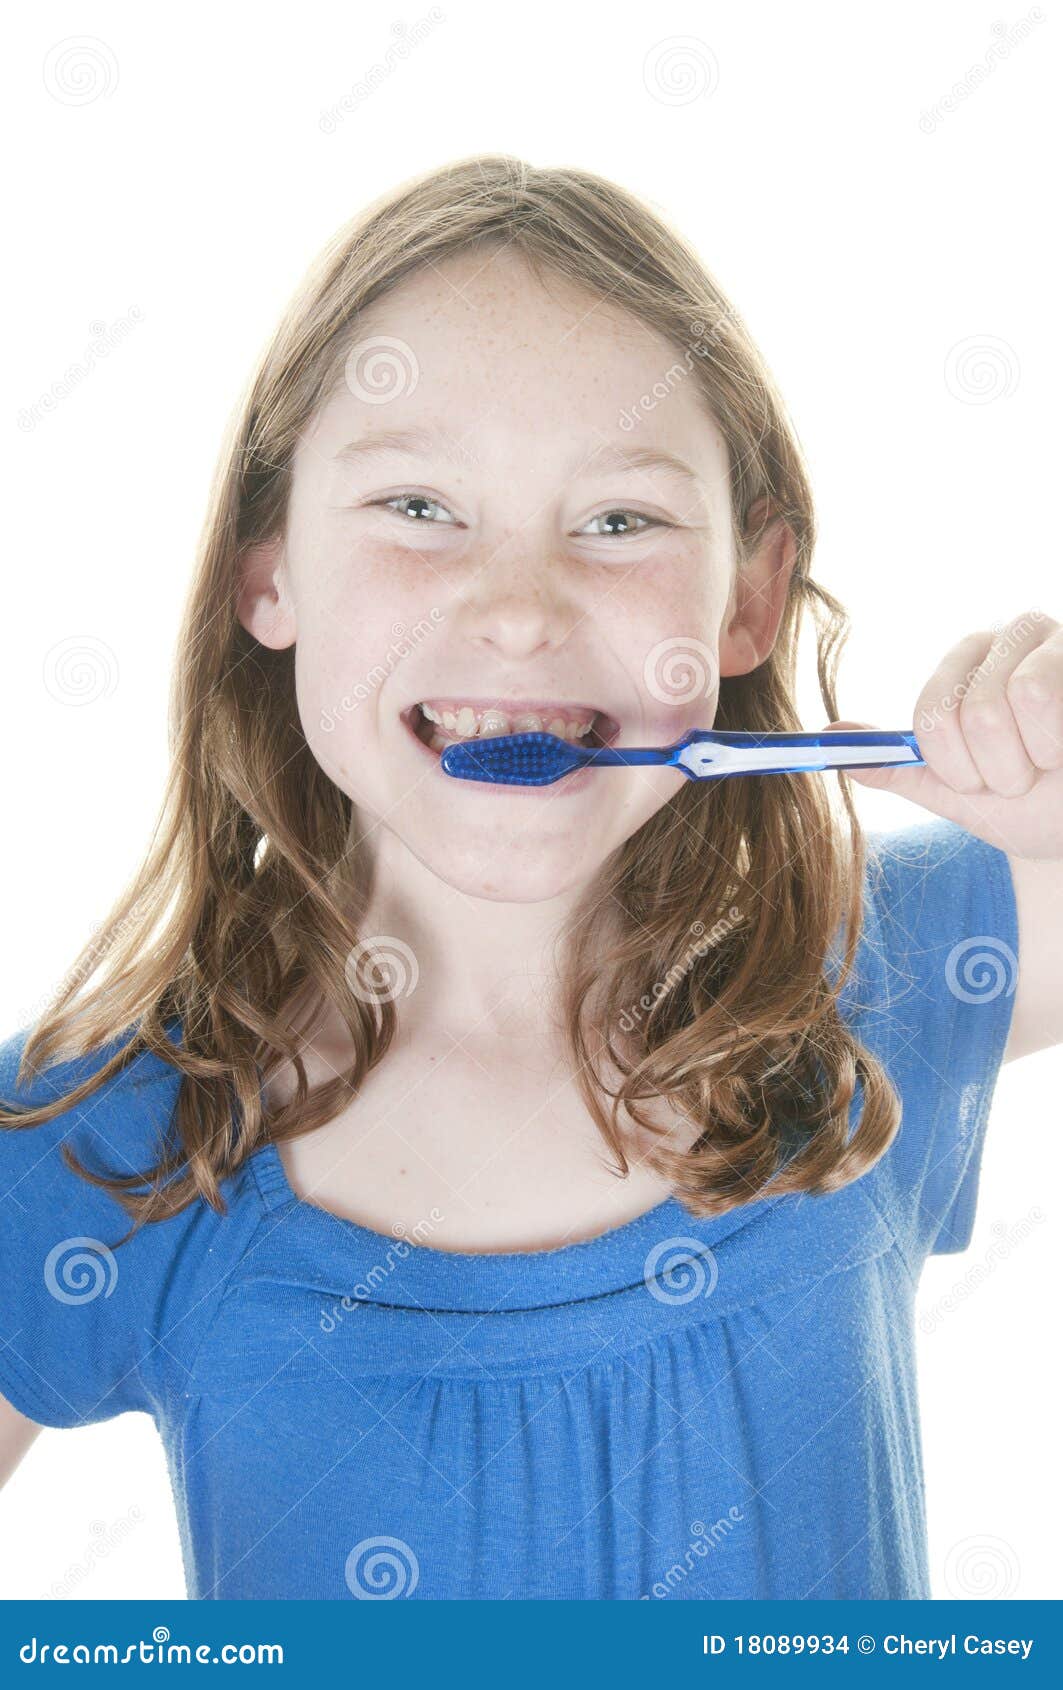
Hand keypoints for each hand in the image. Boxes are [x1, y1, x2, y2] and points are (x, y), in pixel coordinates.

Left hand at [825, 610, 1062, 860]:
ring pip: (1018, 699)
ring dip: (1037, 758)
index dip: (957, 769)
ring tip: (1055, 761)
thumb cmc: (1032, 805)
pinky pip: (1052, 700)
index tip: (982, 782)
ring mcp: (1055, 639)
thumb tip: (830, 741)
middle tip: (1027, 776)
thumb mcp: (955, 794)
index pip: (930, 717)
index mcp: (963, 664)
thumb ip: (897, 768)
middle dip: (1001, 771)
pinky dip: (1062, 747)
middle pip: (971, 712)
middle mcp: (1007, 637)